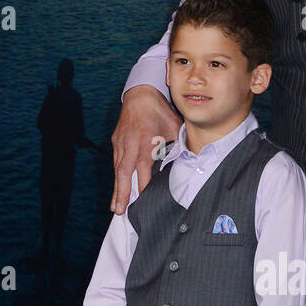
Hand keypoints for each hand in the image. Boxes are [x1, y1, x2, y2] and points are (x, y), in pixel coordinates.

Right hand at [111, 84, 181, 213]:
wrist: (141, 94)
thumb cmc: (160, 112)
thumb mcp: (174, 127)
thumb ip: (179, 146)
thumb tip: (189, 164)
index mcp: (146, 141)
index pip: (143, 167)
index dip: (143, 184)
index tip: (143, 200)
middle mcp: (130, 144)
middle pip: (124, 172)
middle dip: (121, 193)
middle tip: (119, 211)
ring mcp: (121, 143)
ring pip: (117, 170)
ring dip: (116, 190)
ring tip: (115, 208)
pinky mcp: (116, 142)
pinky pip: (116, 163)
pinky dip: (116, 178)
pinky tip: (117, 191)